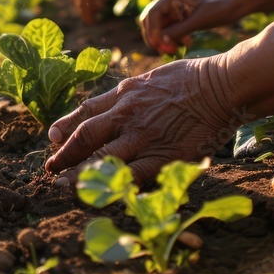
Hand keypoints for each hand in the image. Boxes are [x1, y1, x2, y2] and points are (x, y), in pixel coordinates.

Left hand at [45, 58, 245, 183]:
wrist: (222, 85)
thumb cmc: (191, 80)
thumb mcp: (150, 78)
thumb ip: (128, 94)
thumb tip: (116, 104)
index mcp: (124, 94)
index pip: (85, 112)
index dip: (65, 126)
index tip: (53, 138)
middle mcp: (126, 115)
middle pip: (85, 137)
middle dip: (64, 154)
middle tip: (50, 167)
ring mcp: (143, 136)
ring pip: (102, 158)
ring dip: (79, 174)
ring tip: (63, 185)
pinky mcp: (163, 156)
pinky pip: (132, 175)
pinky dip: (114, 186)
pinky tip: (100, 195)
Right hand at [139, 0, 241, 53]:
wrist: (235, 6)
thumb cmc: (219, 9)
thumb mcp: (198, 21)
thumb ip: (178, 30)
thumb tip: (160, 41)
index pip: (152, 13)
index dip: (151, 30)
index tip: (158, 45)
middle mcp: (170, 1)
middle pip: (151, 20)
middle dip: (155, 36)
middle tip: (164, 50)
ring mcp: (174, 9)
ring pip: (160, 27)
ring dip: (165, 39)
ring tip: (178, 47)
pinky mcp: (180, 17)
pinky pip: (170, 30)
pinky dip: (174, 38)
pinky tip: (187, 42)